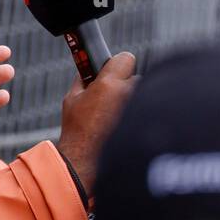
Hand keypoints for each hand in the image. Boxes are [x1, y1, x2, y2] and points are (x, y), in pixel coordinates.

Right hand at [55, 51, 135, 194]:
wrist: (88, 161)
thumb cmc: (77, 132)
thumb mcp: (71, 100)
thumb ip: (82, 80)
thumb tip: (86, 70)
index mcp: (108, 83)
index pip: (126, 58)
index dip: (118, 65)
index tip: (114, 71)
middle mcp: (128, 93)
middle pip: (134, 79)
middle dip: (125, 87)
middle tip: (111, 101)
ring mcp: (140, 108)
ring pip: (142, 97)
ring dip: (133, 103)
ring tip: (118, 118)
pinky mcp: (147, 122)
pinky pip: (147, 113)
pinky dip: (140, 117)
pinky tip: (127, 128)